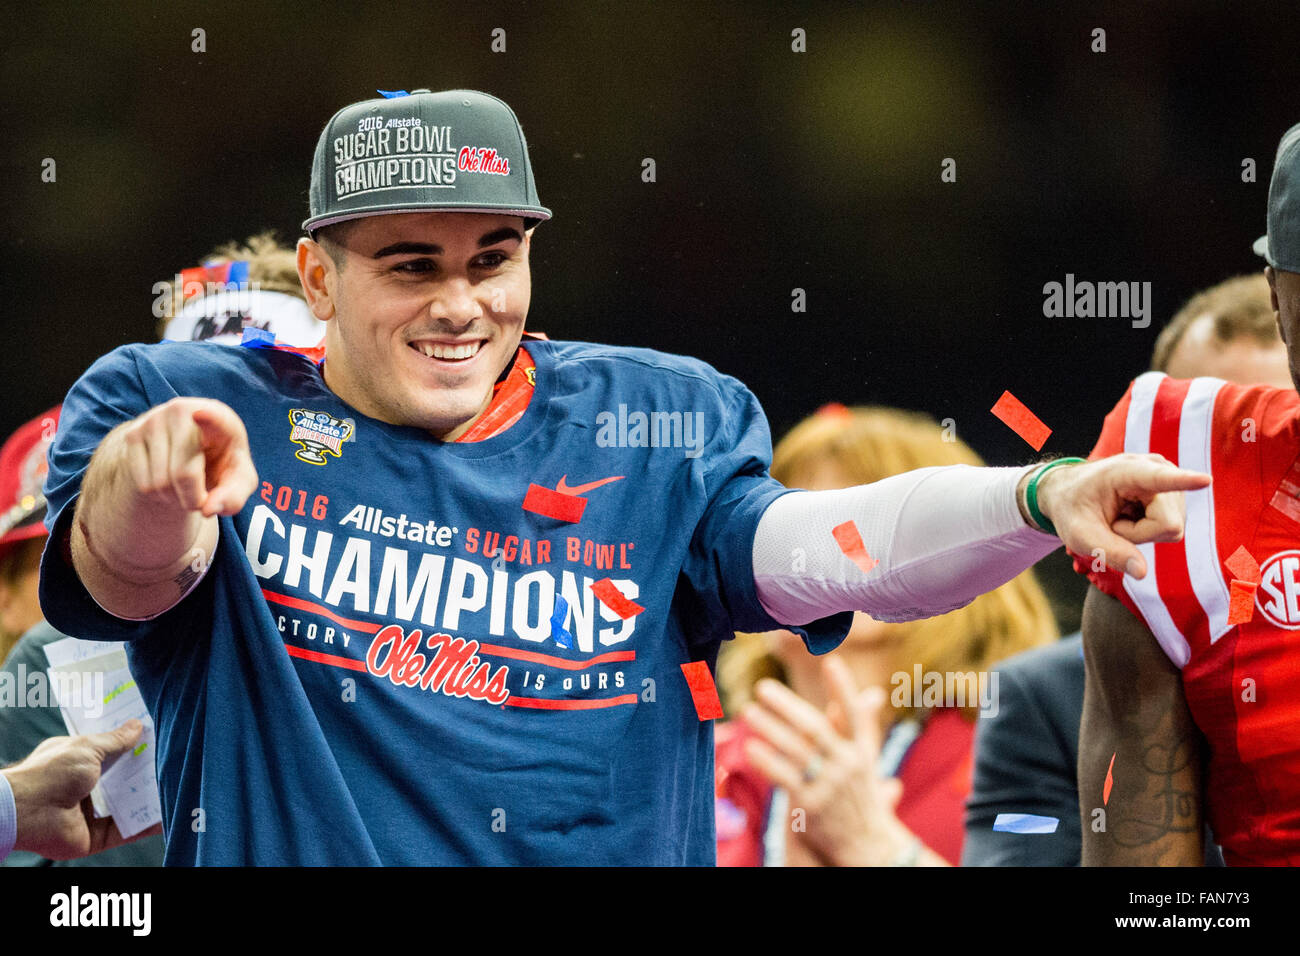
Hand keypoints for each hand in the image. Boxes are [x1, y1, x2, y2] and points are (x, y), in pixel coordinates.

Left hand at [5, 720, 162, 859]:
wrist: (28, 812)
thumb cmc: (51, 773)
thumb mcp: (88, 747)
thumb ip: (115, 740)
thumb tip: (137, 725)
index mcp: (78, 762)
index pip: (111, 752)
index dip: (132, 744)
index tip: (156, 736)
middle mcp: (85, 787)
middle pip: (123, 779)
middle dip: (146, 772)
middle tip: (174, 761)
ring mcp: (91, 813)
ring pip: (128, 806)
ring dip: (150, 799)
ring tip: (178, 787)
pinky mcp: (96, 836)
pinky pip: (126, 830)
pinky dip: (146, 826)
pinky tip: (167, 817)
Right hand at [118, 397, 258, 516]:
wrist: (193, 445)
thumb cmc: (221, 462)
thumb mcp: (239, 479)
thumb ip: (233, 497)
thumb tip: (209, 509)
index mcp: (220, 418)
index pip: (213, 417)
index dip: (208, 418)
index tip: (200, 415)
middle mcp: (183, 412)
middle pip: (183, 474)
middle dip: (193, 499)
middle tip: (200, 498)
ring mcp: (154, 420)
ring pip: (159, 483)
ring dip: (174, 498)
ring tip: (185, 486)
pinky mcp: (132, 433)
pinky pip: (143, 484)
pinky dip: (157, 495)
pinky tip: (168, 481)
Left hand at [742, 658, 918, 866]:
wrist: (865, 843)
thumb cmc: (859, 791)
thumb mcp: (865, 758)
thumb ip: (861, 724)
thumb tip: (875, 692)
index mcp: (861, 750)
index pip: (854, 715)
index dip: (844, 688)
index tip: (830, 662)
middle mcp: (847, 766)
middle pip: (815, 729)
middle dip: (787, 705)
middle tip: (762, 686)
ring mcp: (830, 787)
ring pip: (796, 751)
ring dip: (770, 729)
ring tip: (747, 710)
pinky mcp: (812, 806)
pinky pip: (785, 779)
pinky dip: (767, 762)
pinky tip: (750, 747)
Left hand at [1032, 453, 1210, 578]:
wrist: (1071, 493)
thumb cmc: (1072, 509)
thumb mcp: (1079, 534)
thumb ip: (1109, 552)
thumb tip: (1142, 572)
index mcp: (1127, 471)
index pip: (1160, 478)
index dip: (1184, 481)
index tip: (1205, 480)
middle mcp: (1157, 469)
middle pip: (1167, 525)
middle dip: (1137, 534)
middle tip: (1111, 521)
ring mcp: (1170, 483)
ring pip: (1170, 530)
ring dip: (1141, 533)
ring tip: (1120, 516)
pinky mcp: (1175, 496)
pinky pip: (1170, 530)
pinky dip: (1146, 531)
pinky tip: (1131, 515)